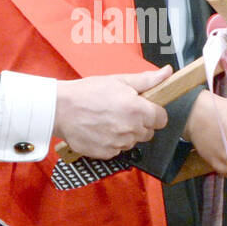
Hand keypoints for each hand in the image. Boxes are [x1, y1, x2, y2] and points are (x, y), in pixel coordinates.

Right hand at [53, 67, 171, 157]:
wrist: (59, 108)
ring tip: (109, 120)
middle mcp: (131, 129)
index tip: (143, 108)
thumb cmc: (87, 92)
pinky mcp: (106, 153)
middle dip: (140, 123)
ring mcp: (119, 143)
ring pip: (133, 142)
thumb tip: (167, 72)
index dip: (153, 113)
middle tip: (122, 112)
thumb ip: (146, 80)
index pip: (162, 119)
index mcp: (138, 110)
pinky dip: (112, 143)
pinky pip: (118, 150)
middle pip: (148, 132)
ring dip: (126, 134)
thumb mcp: (118, 81)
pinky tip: (101, 130)